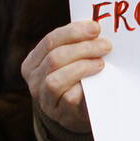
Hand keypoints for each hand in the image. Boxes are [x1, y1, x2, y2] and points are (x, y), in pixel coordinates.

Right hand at [21, 19, 110, 133]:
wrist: (76, 112)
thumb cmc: (75, 79)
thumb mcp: (70, 61)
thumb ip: (76, 46)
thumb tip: (96, 29)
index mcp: (34, 61)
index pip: (50, 41)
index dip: (74, 32)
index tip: (95, 28)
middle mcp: (34, 80)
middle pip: (55, 58)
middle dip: (83, 48)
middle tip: (106, 45)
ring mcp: (44, 98)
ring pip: (56, 79)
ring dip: (82, 67)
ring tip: (101, 64)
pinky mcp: (60, 113)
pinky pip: (68, 98)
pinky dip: (83, 88)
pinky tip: (96, 83)